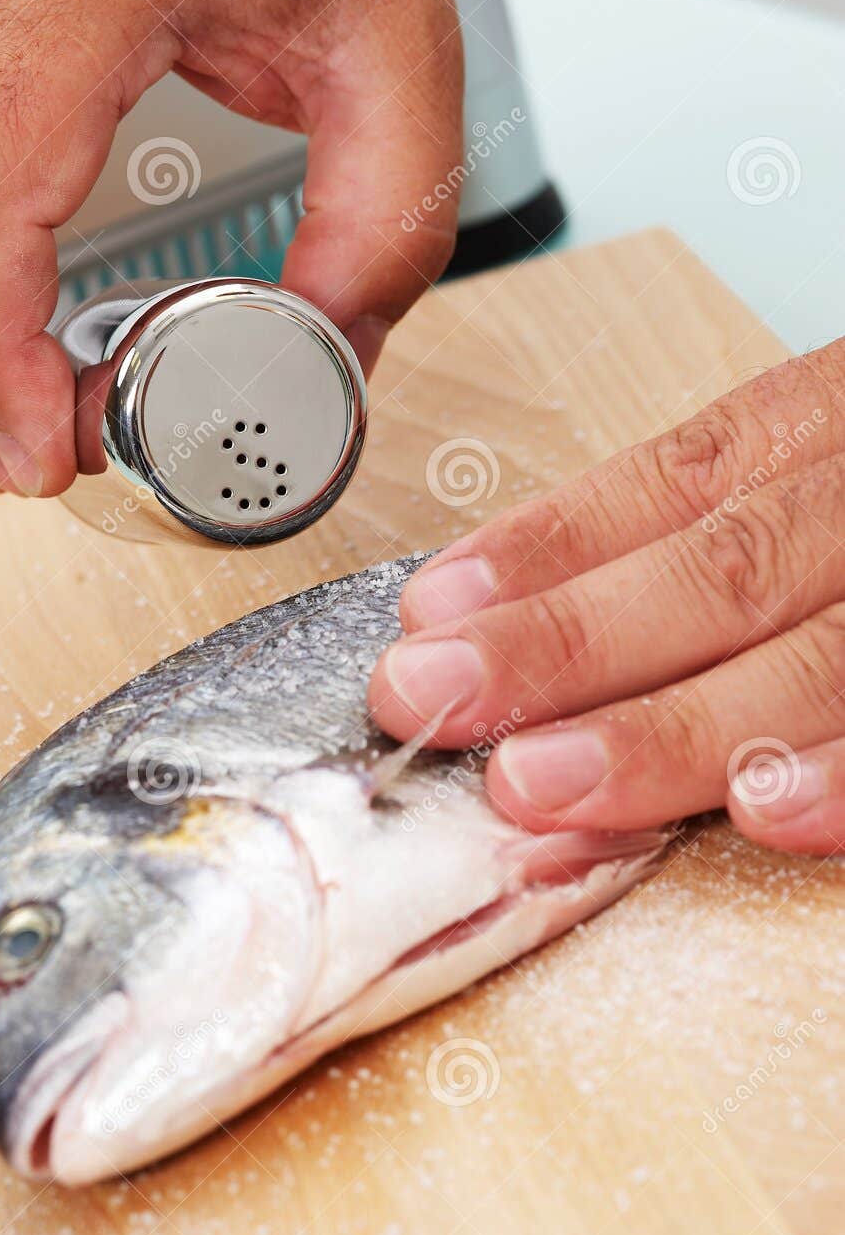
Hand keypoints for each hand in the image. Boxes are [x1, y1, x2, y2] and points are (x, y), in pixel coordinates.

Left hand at [369, 342, 844, 855]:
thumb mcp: (820, 463)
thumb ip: (688, 523)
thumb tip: (488, 602)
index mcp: (843, 418)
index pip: (680, 482)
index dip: (551, 551)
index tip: (431, 614)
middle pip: (733, 565)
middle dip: (575, 645)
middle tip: (439, 707)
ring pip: (829, 649)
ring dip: (685, 728)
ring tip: (554, 786)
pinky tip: (774, 816)